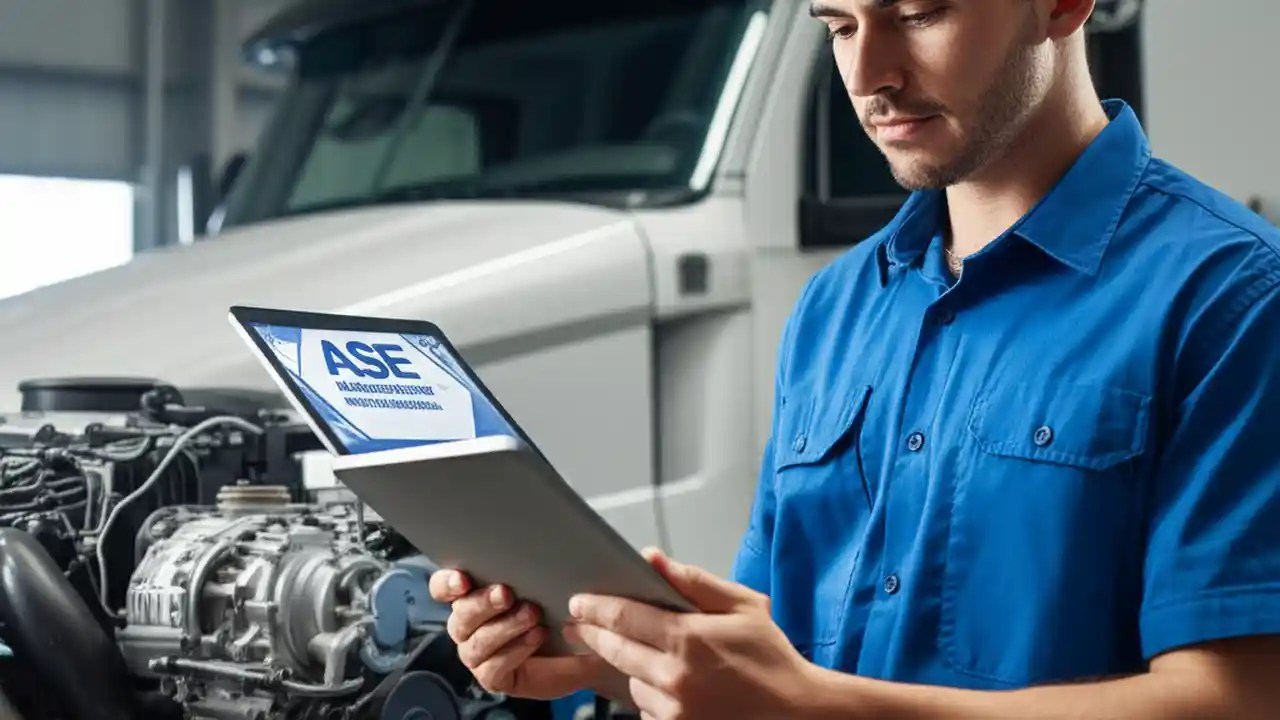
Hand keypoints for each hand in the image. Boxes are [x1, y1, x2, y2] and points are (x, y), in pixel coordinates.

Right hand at [428, 569, 619, 700]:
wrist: (585, 646)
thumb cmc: (559, 607)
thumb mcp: (546, 581)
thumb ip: (530, 565)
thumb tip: (534, 539)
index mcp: (472, 596)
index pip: (443, 588)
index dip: (447, 584)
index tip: (464, 579)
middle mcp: (468, 625)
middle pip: (460, 615)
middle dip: (482, 603)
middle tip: (506, 593)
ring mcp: (478, 653)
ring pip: (476, 643)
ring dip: (503, 627)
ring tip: (533, 615)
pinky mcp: (493, 677)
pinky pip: (492, 668)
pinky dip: (514, 651)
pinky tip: (535, 637)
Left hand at [568, 548, 818, 719]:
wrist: (796, 712)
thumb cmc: (771, 657)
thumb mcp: (741, 606)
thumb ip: (694, 581)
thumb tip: (653, 558)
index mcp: (687, 640)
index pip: (624, 617)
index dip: (595, 607)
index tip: (578, 601)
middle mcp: (674, 678)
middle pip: (615, 650)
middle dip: (594, 633)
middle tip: (580, 623)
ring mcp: (673, 710)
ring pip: (631, 681)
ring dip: (632, 667)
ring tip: (655, 657)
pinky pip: (647, 709)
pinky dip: (652, 695)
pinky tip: (674, 686)